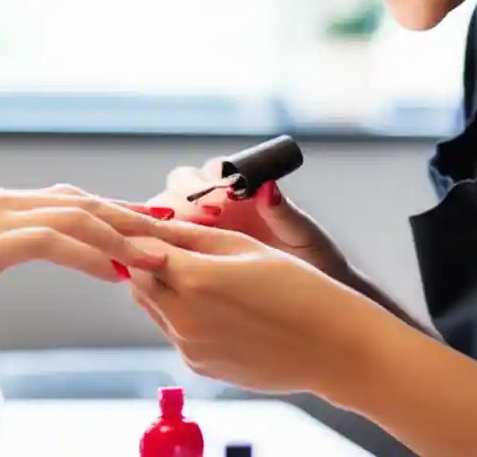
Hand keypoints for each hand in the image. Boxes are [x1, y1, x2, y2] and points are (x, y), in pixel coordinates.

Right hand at [0, 184, 169, 438]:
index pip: (63, 204)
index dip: (107, 214)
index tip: (143, 226)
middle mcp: (0, 202)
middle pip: (83, 204)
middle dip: (132, 218)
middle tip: (175, 233)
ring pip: (79, 217)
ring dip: (125, 235)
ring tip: (164, 255)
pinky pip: (54, 241)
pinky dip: (93, 254)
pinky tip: (119, 269)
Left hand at [125, 221, 388, 394]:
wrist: (332, 347)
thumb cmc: (299, 287)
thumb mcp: (245, 247)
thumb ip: (191, 238)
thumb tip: (153, 228)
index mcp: (194, 279)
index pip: (140, 250)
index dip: (138, 236)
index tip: (140, 227)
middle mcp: (183, 317)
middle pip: (139, 281)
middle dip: (148, 261)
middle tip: (173, 246)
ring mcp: (189, 347)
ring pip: (154, 308)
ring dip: (164, 288)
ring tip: (203, 276)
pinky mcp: (199, 366)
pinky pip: (176, 332)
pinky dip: (183, 315)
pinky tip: (221, 307)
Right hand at [148, 158, 350, 280]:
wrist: (316, 302)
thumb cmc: (316, 262)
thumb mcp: (304, 238)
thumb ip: (284, 213)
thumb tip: (268, 187)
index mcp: (241, 194)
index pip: (209, 173)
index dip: (205, 181)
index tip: (217, 197)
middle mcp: (216, 209)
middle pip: (176, 189)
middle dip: (178, 200)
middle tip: (194, 221)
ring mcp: (200, 235)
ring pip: (162, 218)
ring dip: (164, 226)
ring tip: (180, 245)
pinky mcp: (190, 262)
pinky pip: (165, 252)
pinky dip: (160, 253)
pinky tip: (168, 265)